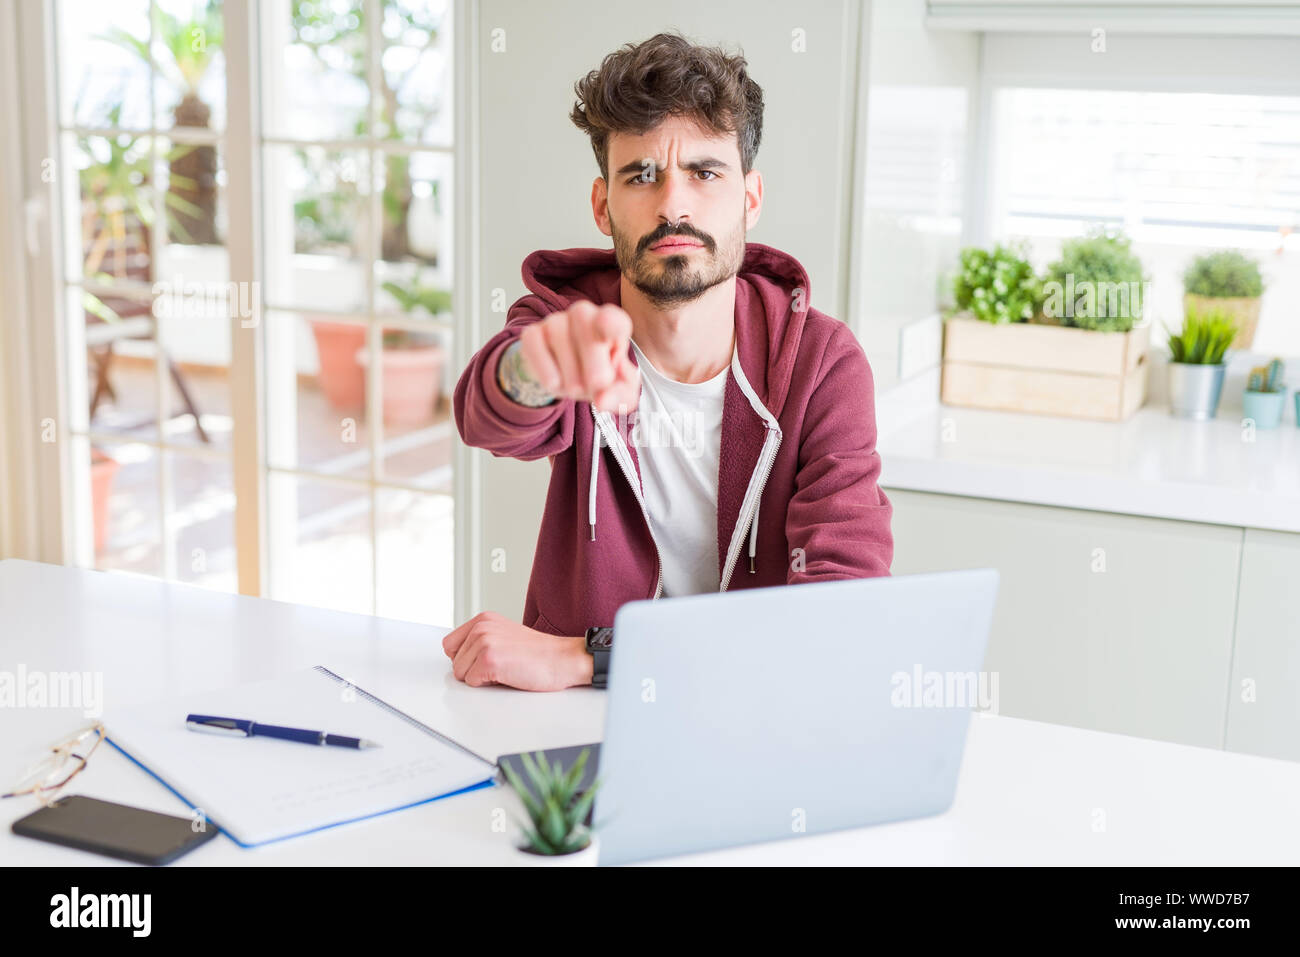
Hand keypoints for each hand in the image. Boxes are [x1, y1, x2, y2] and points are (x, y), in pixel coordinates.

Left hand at [441, 611, 592, 690]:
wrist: (563, 659)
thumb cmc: (539, 654)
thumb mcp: (505, 636)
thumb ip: (482, 641)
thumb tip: (460, 660)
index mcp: (484, 619)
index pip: (450, 644)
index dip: (465, 658)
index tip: (482, 661)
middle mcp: (482, 627)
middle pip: (453, 661)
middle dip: (472, 669)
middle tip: (499, 666)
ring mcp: (484, 642)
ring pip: (460, 673)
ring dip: (480, 678)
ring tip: (504, 669)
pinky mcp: (488, 660)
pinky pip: (472, 682)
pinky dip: (488, 685)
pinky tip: (507, 675)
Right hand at [516, 301, 640, 412]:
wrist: (562, 379)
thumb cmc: (595, 377)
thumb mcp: (616, 391)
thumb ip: (619, 396)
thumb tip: (602, 400)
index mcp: (613, 324)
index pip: (614, 318)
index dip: (612, 324)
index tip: (611, 338)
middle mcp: (584, 314)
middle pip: (585, 322)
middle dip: (592, 362)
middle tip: (596, 385)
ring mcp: (556, 321)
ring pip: (559, 335)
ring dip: (569, 373)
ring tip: (574, 388)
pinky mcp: (532, 333)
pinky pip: (535, 346)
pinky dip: (545, 370)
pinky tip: (554, 382)